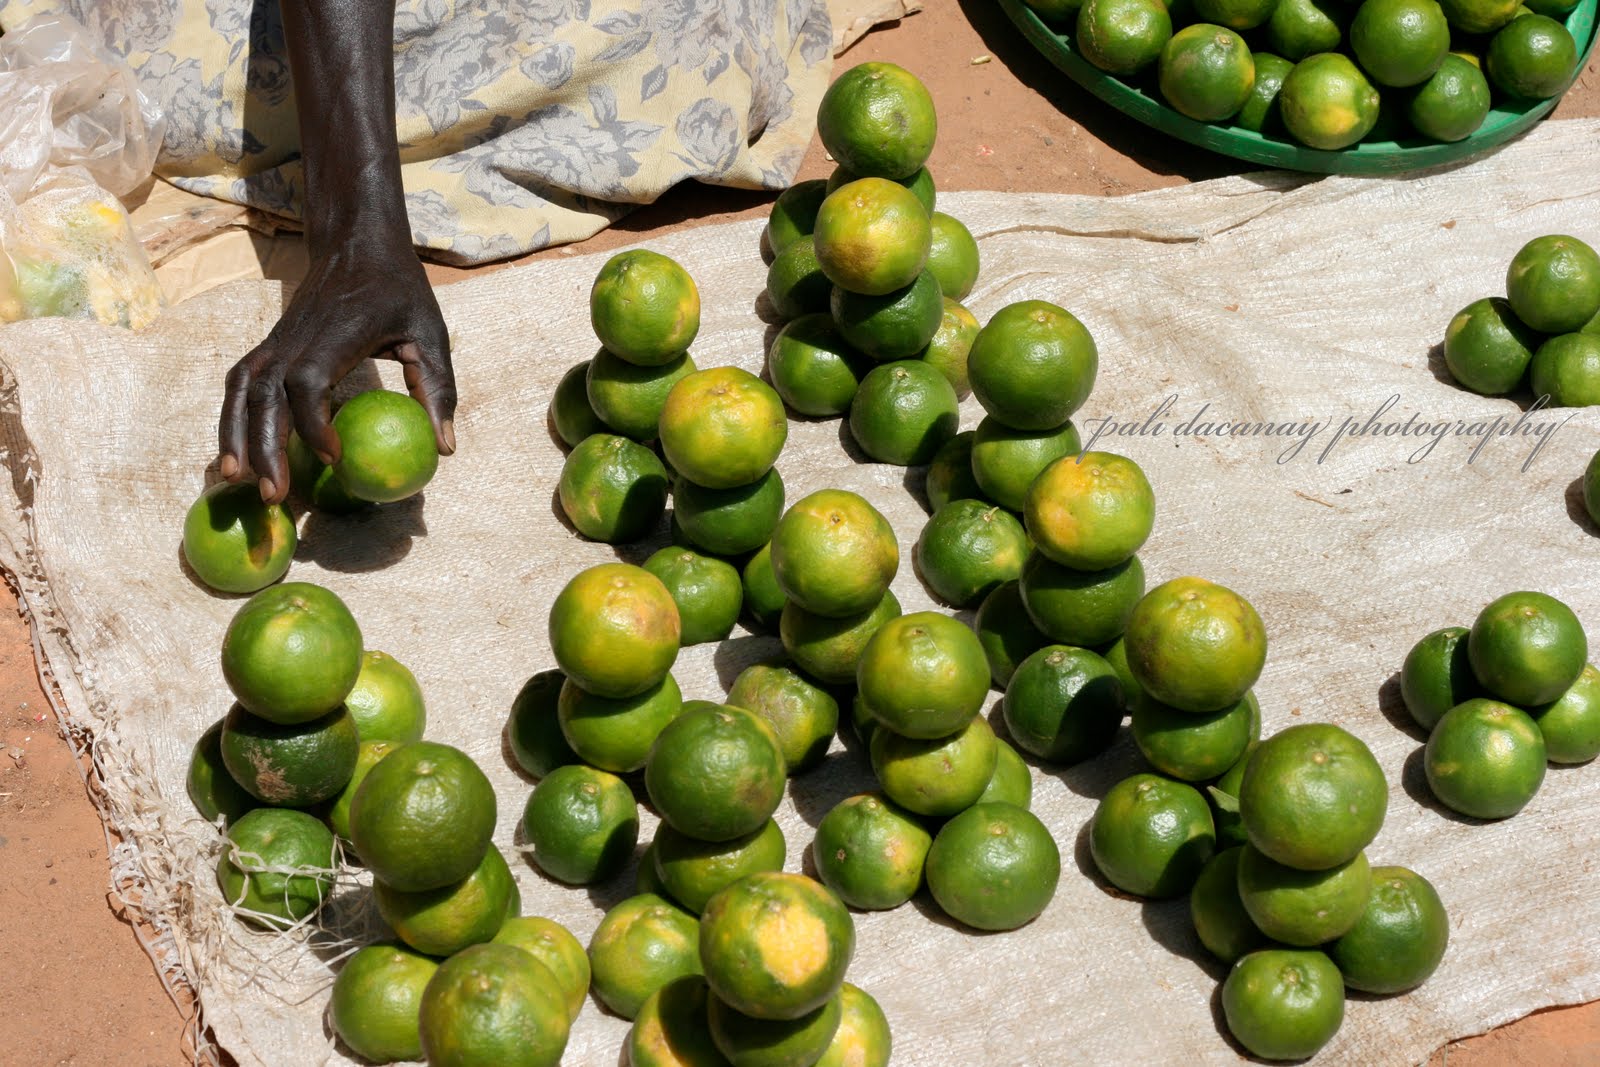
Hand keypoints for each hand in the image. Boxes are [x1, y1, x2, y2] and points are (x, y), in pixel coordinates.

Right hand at [217, 235, 455, 503]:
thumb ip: (437, 388)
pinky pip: (239, 384)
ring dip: (236, 437)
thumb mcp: (429, 332)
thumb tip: (444, 449)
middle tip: (274, 497)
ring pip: (242, 392)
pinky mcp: (269, 345)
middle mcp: (296, 339)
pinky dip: (231, 418)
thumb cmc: (399, 290)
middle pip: (265, 395)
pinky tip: (234, 454)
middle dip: (265, 447)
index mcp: (337, 334)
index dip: (314, 421)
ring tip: (236, 482)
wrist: (357, 242)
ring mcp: (276, 341)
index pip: (310, 381)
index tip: (332, 458)